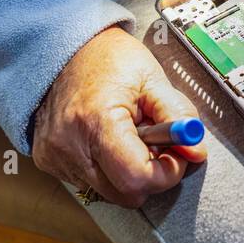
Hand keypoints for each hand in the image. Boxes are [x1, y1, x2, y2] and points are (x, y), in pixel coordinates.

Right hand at [32, 27, 207, 207]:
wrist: (62, 48)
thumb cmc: (109, 60)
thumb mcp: (154, 80)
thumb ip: (179, 117)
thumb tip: (195, 151)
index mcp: (97, 121)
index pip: (137, 177)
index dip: (166, 172)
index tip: (176, 155)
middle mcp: (70, 145)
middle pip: (125, 194)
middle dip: (150, 175)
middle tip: (155, 145)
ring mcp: (56, 156)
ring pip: (109, 192)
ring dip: (127, 172)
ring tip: (128, 137)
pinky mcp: (47, 160)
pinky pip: (89, 182)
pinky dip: (106, 168)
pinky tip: (107, 141)